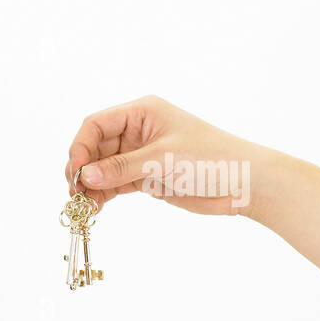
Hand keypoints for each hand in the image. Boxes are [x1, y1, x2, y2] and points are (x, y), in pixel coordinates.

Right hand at [66, 95, 262, 216]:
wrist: (244, 183)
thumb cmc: (212, 158)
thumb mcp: (163, 159)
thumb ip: (121, 168)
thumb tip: (85, 176)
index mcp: (142, 113)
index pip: (97, 124)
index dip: (81, 146)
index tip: (75, 171)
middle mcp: (137, 131)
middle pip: (95, 147)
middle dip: (83, 169)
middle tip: (75, 193)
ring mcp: (140, 154)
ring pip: (102, 168)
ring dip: (90, 185)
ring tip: (84, 205)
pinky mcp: (145, 176)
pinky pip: (114, 184)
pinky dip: (102, 195)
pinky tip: (95, 208)